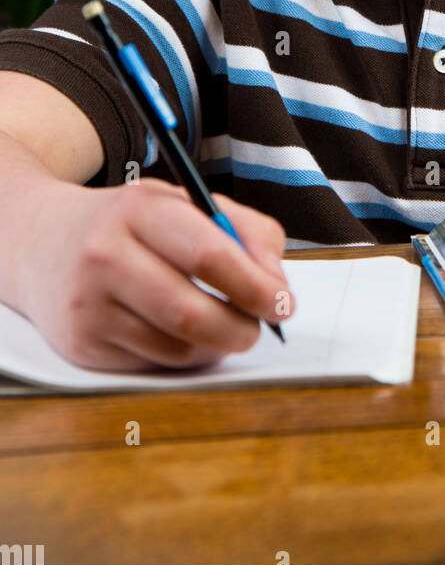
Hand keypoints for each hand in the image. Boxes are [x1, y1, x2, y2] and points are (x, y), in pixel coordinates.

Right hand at [18, 178, 292, 371]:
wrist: (40, 241)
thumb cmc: (131, 223)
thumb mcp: (184, 201)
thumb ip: (245, 229)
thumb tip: (277, 283)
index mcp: (140, 209)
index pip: (209, 256)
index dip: (256, 286)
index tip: (284, 302)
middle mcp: (105, 256)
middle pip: (193, 313)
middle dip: (243, 328)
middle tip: (260, 327)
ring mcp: (89, 305)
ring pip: (177, 347)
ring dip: (216, 345)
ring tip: (224, 326)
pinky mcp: (82, 345)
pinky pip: (154, 364)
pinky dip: (183, 355)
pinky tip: (182, 332)